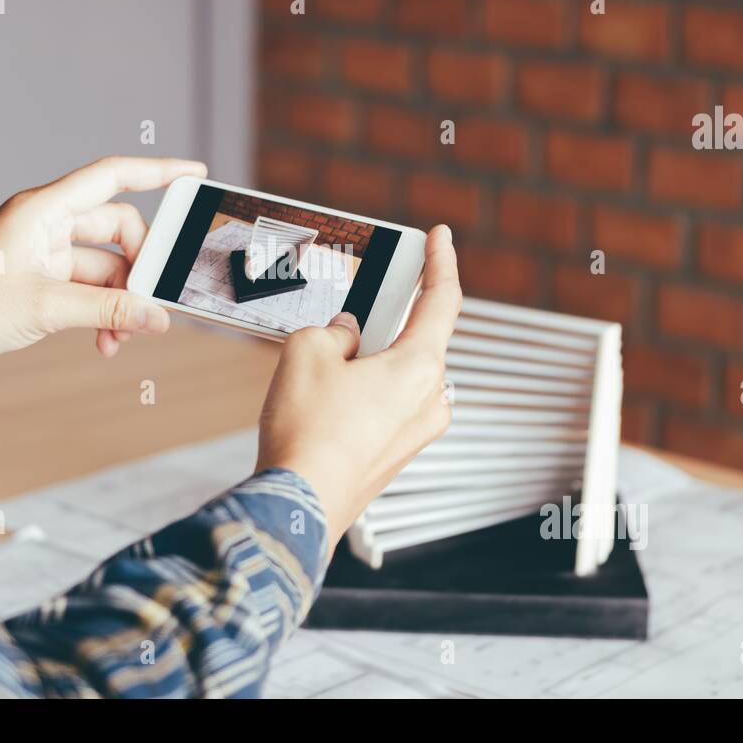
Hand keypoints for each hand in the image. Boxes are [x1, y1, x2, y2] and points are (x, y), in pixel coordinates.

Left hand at [0, 156, 205, 365]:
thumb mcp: (45, 309)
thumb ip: (108, 310)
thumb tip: (157, 317)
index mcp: (43, 210)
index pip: (112, 176)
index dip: (158, 171)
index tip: (194, 174)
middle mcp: (46, 223)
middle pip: (117, 228)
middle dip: (139, 266)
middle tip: (152, 302)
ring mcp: (44, 252)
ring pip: (106, 265)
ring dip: (120, 300)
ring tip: (123, 335)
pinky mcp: (40, 279)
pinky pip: (88, 287)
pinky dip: (101, 311)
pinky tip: (104, 341)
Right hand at [256, 225, 461, 543]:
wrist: (300, 504)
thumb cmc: (307, 431)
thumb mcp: (307, 352)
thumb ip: (332, 329)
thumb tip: (347, 337)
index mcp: (420, 366)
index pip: (442, 301)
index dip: (441, 262)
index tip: (440, 237)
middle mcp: (430, 400)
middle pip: (415, 341)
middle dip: (382, 325)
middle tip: (352, 315)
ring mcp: (417, 433)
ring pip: (397, 377)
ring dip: (368, 364)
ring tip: (322, 371)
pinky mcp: (397, 455)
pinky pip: (387, 407)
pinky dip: (363, 394)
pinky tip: (326, 403)